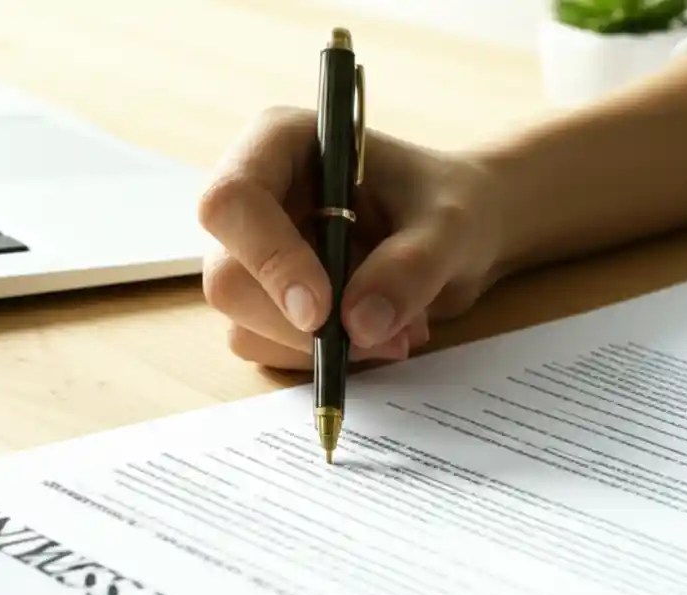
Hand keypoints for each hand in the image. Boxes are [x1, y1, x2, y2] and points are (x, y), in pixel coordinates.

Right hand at [198, 107, 508, 369]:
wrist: (459, 234)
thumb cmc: (451, 204)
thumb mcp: (449, 227)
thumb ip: (409, 268)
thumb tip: (358, 325)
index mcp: (280, 144)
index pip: (233, 200)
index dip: (268, 258)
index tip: (322, 310)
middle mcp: (252, 199)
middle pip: (227, 277)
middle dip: (299, 325)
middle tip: (383, 337)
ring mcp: (251, 254)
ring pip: (243, 323)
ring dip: (320, 346)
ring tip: (398, 330)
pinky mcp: (263, 301)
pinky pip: (266, 347)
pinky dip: (321, 358)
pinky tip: (375, 336)